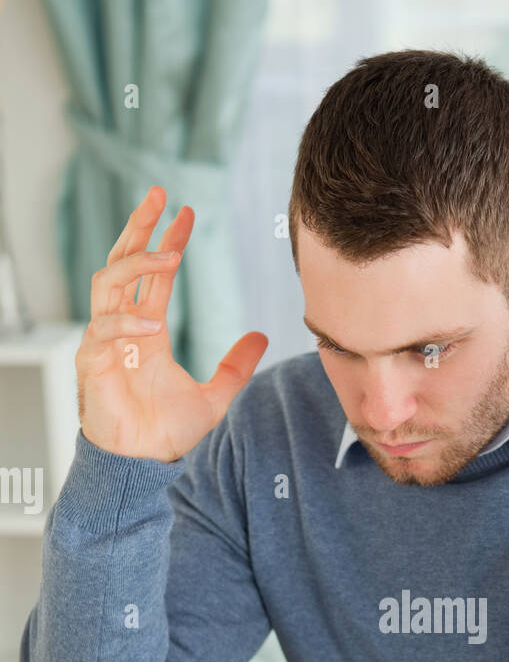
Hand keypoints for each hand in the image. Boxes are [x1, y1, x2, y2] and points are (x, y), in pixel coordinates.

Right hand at [75, 185, 267, 461]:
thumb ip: (236, 367)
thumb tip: (262, 336)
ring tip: (167, 257)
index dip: (166, 242)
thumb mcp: (215, 396)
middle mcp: (122, 329)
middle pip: (122, 263)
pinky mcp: (92, 366)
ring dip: (135, 267)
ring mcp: (104, 344)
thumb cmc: (166, 434)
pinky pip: (101, 331)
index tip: (185, 213)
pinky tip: (151, 322)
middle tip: (158, 195)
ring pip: (107, 285)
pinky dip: (124, 323)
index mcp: (146, 331)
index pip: (152, 276)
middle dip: (138, 228)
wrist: (144, 466)